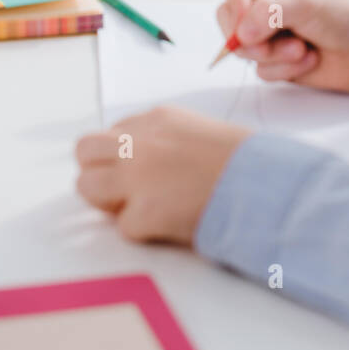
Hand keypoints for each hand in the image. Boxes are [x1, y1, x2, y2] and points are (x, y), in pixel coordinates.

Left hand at [75, 106, 249, 245]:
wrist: (263, 186)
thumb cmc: (243, 164)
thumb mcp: (199, 133)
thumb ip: (164, 141)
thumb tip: (143, 163)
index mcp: (156, 119)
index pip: (114, 133)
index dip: (122, 157)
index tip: (142, 172)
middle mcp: (140, 141)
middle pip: (85, 150)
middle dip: (98, 172)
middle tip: (123, 193)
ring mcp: (137, 175)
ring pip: (86, 186)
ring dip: (107, 202)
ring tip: (141, 210)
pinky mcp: (142, 212)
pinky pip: (123, 226)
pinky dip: (142, 231)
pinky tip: (169, 225)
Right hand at [216, 0, 348, 91]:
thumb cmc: (346, 15)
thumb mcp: (309, 2)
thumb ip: (271, 10)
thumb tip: (241, 31)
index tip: (248, 16)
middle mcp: (264, 5)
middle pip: (227, 19)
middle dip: (251, 36)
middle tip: (274, 40)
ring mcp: (267, 34)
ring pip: (243, 49)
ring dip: (274, 55)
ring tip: (303, 49)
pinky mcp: (275, 61)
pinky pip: (261, 70)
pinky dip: (284, 70)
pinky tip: (309, 60)